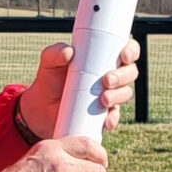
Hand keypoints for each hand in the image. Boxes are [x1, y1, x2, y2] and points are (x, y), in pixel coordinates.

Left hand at [17, 40, 139, 139]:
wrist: (41, 108)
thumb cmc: (49, 79)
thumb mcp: (49, 62)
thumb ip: (55, 53)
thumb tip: (69, 52)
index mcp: (103, 58)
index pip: (126, 50)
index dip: (131, 51)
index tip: (123, 56)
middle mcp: (111, 75)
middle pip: (131, 72)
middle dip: (124, 76)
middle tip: (107, 80)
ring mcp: (109, 95)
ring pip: (126, 93)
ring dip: (119, 95)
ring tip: (103, 99)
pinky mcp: (104, 114)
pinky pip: (115, 116)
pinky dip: (113, 118)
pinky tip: (105, 120)